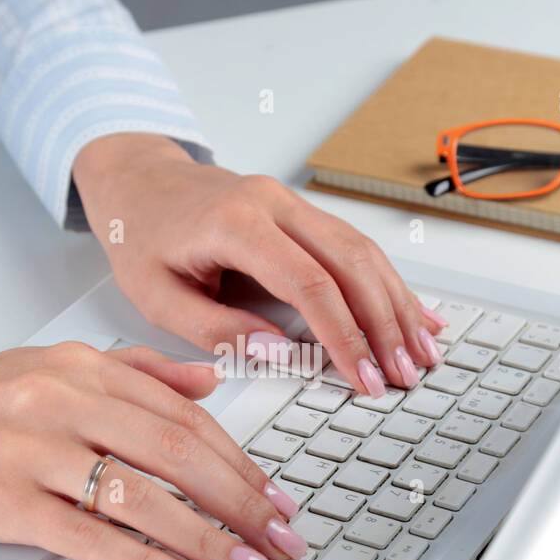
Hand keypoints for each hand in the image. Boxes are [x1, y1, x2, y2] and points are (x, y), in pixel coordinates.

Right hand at [0, 345, 307, 559]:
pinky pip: (90, 536)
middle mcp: (62, 398)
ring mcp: (31, 447)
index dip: (241, 460)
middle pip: (179, 451)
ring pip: (144, 495)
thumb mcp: (44, 368)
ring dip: (209, 538)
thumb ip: (130, 371)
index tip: (276, 497)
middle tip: (283, 538)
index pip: (184, 414)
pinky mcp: (1, 498)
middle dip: (244, 501)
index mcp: (80, 367)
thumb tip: (209, 380)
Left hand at [72, 133, 447, 395]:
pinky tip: (413, 312)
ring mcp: (291, 202)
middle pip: (351, 263)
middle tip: (406, 372)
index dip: (345, 336)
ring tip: (422, 352)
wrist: (136, 182)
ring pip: (362, 251)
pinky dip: (387, 283)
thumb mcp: (156, 296)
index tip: (364, 377)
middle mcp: (273, 203)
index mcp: (236, 223)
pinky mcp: (300, 212)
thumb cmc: (141, 238)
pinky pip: (354, 246)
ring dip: (398, 304)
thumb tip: (282, 354)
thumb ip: (217, 329)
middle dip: (386, 323)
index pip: (310, 283)